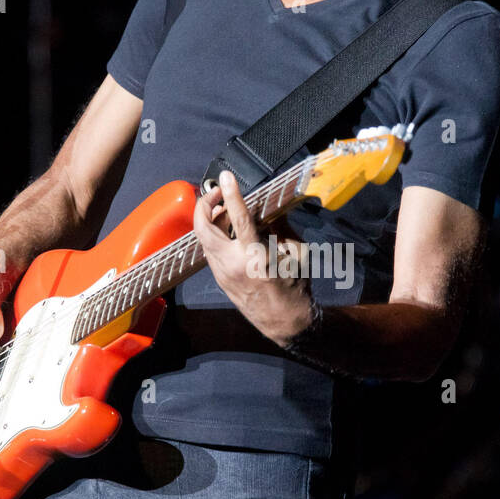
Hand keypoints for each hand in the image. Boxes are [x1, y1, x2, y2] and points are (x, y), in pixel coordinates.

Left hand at [193, 171, 313, 345]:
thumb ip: (280, 228)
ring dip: (209, 219)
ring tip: (224, 211)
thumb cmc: (295, 287)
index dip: (231, 194)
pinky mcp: (219, 279)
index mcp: (256, 256)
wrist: (284, 321)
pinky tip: (227, 230)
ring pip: (203, 238)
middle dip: (204, 204)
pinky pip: (209, 250)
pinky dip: (214, 235)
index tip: (226, 177)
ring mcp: (222, 273)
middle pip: (204, 227)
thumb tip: (269, 208)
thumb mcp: (296, 253)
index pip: (239, 218)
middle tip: (216, 192)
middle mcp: (233, 264)